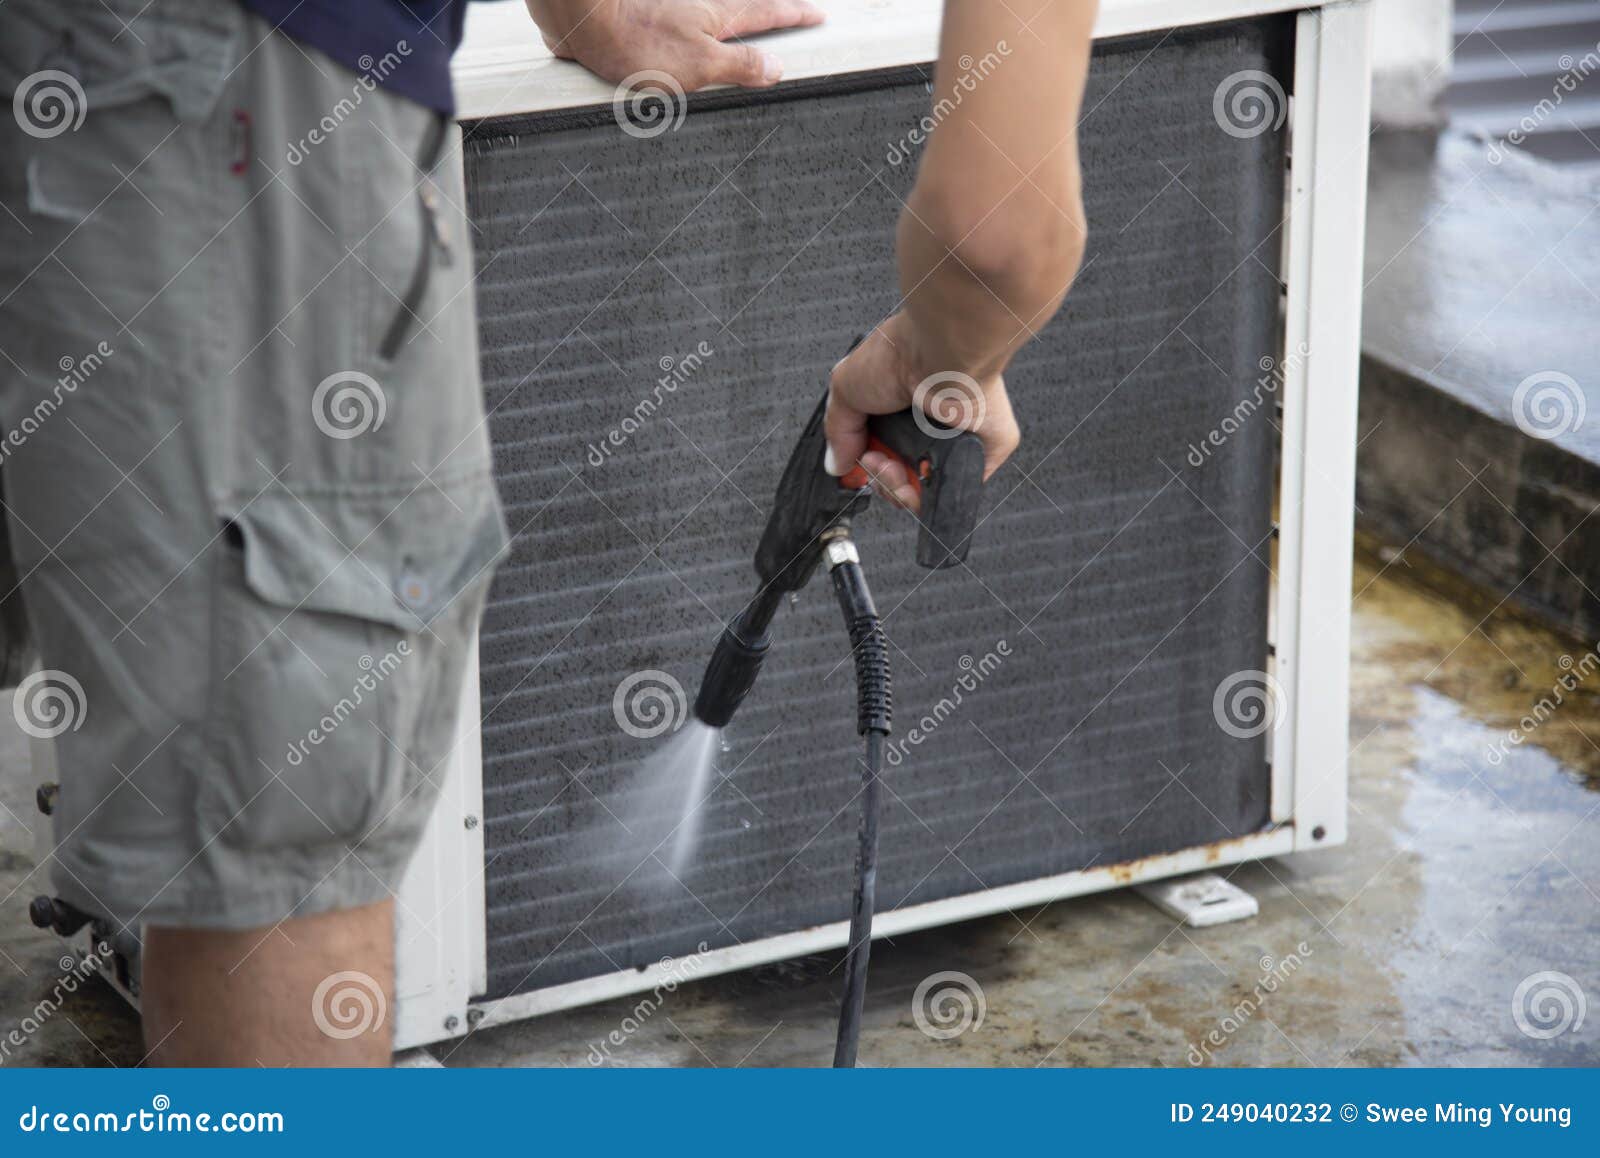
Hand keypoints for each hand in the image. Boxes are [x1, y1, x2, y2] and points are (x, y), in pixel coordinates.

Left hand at [526, 0, 824, 88]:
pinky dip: (696, 30)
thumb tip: (777, 67)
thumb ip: (739, 65)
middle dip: (768, 11)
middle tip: (790, 12)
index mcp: (717, 18)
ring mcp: (670, 12)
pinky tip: (692, 36)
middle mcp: (696, 9)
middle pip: (742, 8)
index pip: (767, 14)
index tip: (817, 15)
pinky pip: (679, 27)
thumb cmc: (638, 43)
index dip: (794, 15)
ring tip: (750, 24)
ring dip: (732, 18)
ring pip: (710, 14)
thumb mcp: (699, 65)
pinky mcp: (644, 23)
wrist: (583, 20)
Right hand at [825, 314, 1019, 514]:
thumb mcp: (846, 386)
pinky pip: (952, 490)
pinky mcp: (980, 454)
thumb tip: (837, 463)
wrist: (940, 355)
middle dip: (878, 477)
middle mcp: (928, 424)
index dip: (865, 464)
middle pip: (898, 476)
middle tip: (875, 461)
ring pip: (921, 489)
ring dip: (897, 487)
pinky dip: (930, 493)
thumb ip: (838, 430)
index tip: (855, 462)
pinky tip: (919, 473)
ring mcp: (954, 441)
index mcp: (901, 405)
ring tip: (892, 465)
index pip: (880, 450)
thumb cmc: (900, 356)